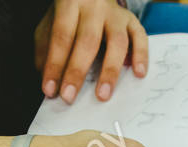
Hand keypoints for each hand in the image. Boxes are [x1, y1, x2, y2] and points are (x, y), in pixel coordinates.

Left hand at [34, 0, 148, 103]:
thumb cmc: (70, 15)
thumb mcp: (50, 24)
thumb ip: (46, 48)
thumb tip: (48, 78)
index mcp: (71, 4)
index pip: (62, 36)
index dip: (55, 64)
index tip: (50, 90)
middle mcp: (95, 8)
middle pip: (87, 41)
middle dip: (77, 72)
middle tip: (69, 97)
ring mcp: (116, 14)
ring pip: (117, 42)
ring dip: (109, 71)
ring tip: (103, 95)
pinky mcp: (132, 21)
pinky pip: (140, 37)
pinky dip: (141, 56)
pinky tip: (138, 74)